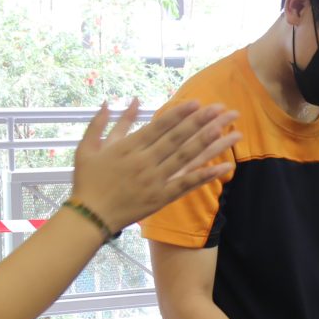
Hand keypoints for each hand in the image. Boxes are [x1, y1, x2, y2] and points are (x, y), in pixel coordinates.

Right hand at [71, 99, 240, 230]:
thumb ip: (103, 122)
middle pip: (179, 138)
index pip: (160, 126)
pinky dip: (207, 175)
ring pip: (187, 158)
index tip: (198, 102)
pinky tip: (225, 167)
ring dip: (211, 142)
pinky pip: (187, 184)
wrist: (89, 216)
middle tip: (222, 108)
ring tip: (231, 130)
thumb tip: (119, 101)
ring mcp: (155, 180)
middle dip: (202, 121)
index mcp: (128, 147)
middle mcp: (145, 161)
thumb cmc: (87, 180)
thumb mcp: (89, 147)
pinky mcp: (161, 198)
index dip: (180, 113)